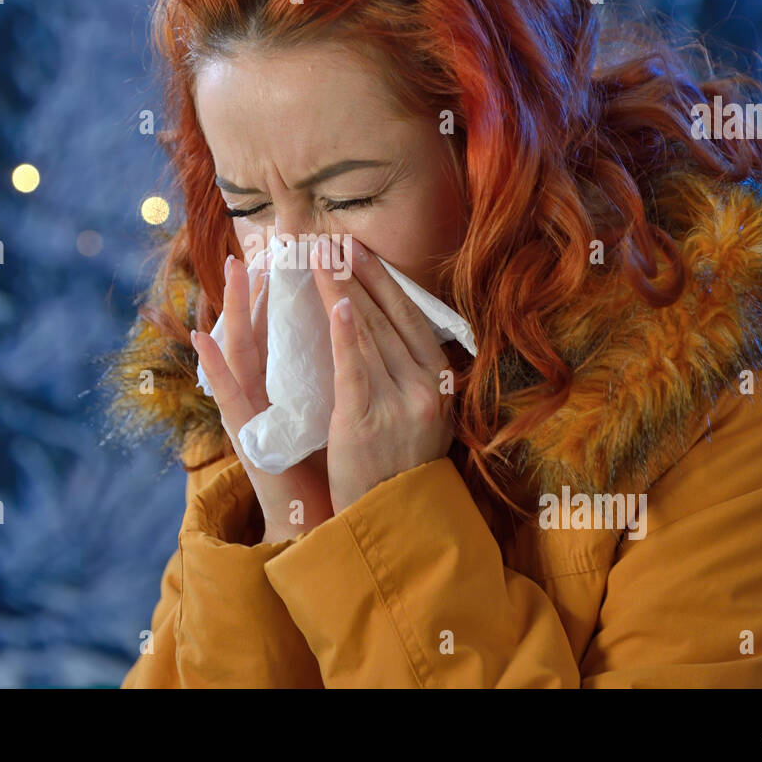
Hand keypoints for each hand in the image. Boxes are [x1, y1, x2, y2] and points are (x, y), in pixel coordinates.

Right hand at [191, 253, 334, 542]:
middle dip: (257, 289)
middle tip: (250, 245)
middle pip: (259, 333)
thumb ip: (345, 381)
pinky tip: (202, 338)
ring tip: (234, 269)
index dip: (284, 297)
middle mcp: (268, 400)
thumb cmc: (334, 471)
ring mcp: (254, 418)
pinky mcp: (248, 440)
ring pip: (240, 354)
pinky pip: (228, 397)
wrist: (319, 526)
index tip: (286, 256)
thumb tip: (367, 343)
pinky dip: (213, 368)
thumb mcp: (341, 415)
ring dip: (235, 310)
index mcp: (290, 392)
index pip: (285, 335)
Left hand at [309, 235, 457, 514]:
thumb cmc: (399, 471)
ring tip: (320, 256)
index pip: (410, 319)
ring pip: (368, 333)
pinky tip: (335, 302)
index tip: (361, 250)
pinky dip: (346, 332)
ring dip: (343, 290)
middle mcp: (427, 388)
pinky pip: (355, 366)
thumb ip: (415, 379)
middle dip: (359, 275)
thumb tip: (400, 334)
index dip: (384, 282)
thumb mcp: (424, 420)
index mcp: (440, 383)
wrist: (391, 522)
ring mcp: (399, 403)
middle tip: (333, 239)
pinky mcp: (365, 420)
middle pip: (388, 318)